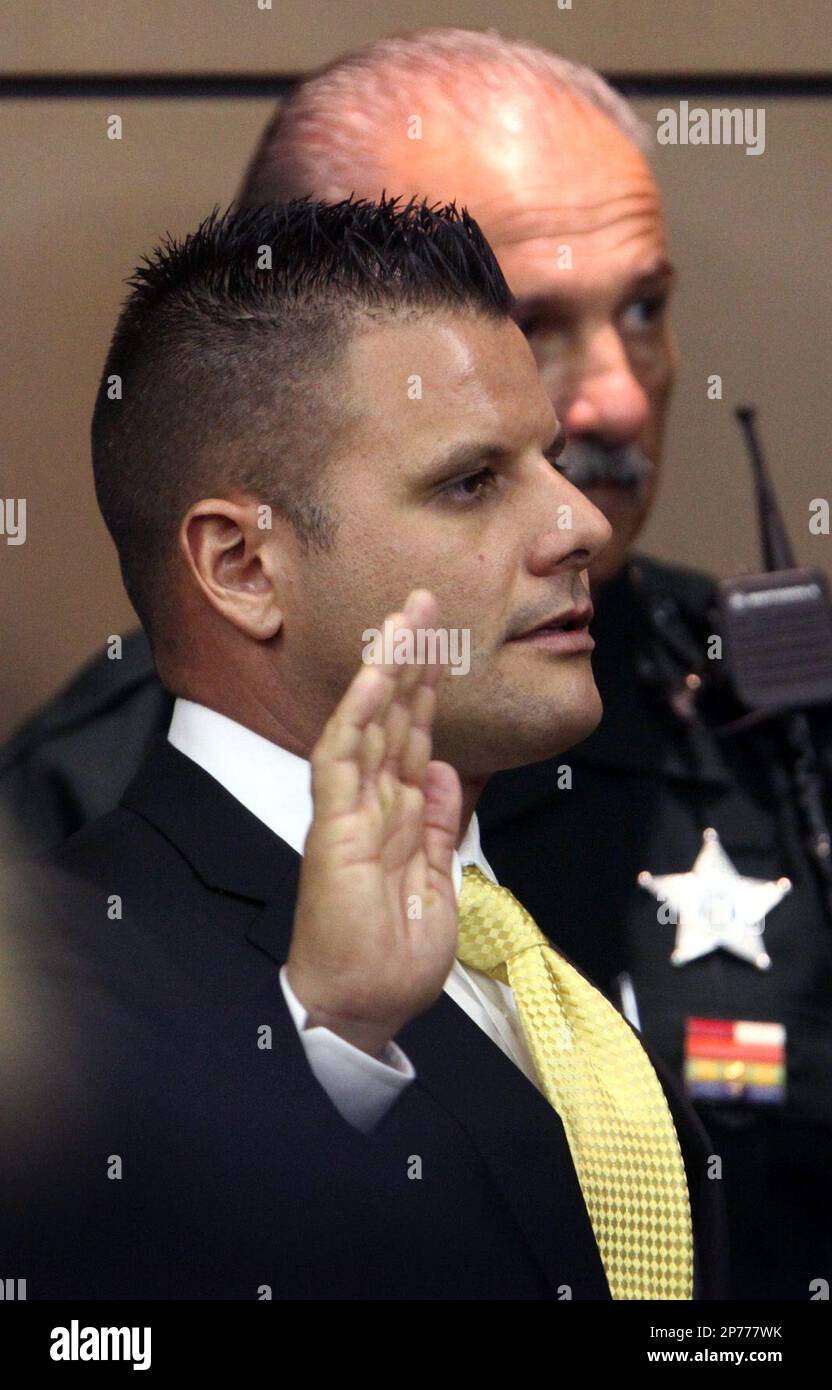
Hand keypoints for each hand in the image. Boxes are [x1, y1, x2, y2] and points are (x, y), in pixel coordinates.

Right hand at [286, 589, 462, 1056]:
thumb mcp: (440, 879)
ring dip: (386, 669)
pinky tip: (375, 678)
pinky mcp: (333, 828)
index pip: (415, 736)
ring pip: (367, 725)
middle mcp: (372, 803)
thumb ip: (441, 821)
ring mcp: (350, 811)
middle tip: (425, 600)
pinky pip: (342, 762)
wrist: (362, 1005)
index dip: (429, 688)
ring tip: (404, 618)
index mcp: (399, 813)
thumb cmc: (393, 952)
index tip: (444, 642)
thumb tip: (447, 768)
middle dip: (411, 658)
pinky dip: (357, 718)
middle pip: (394, 717)